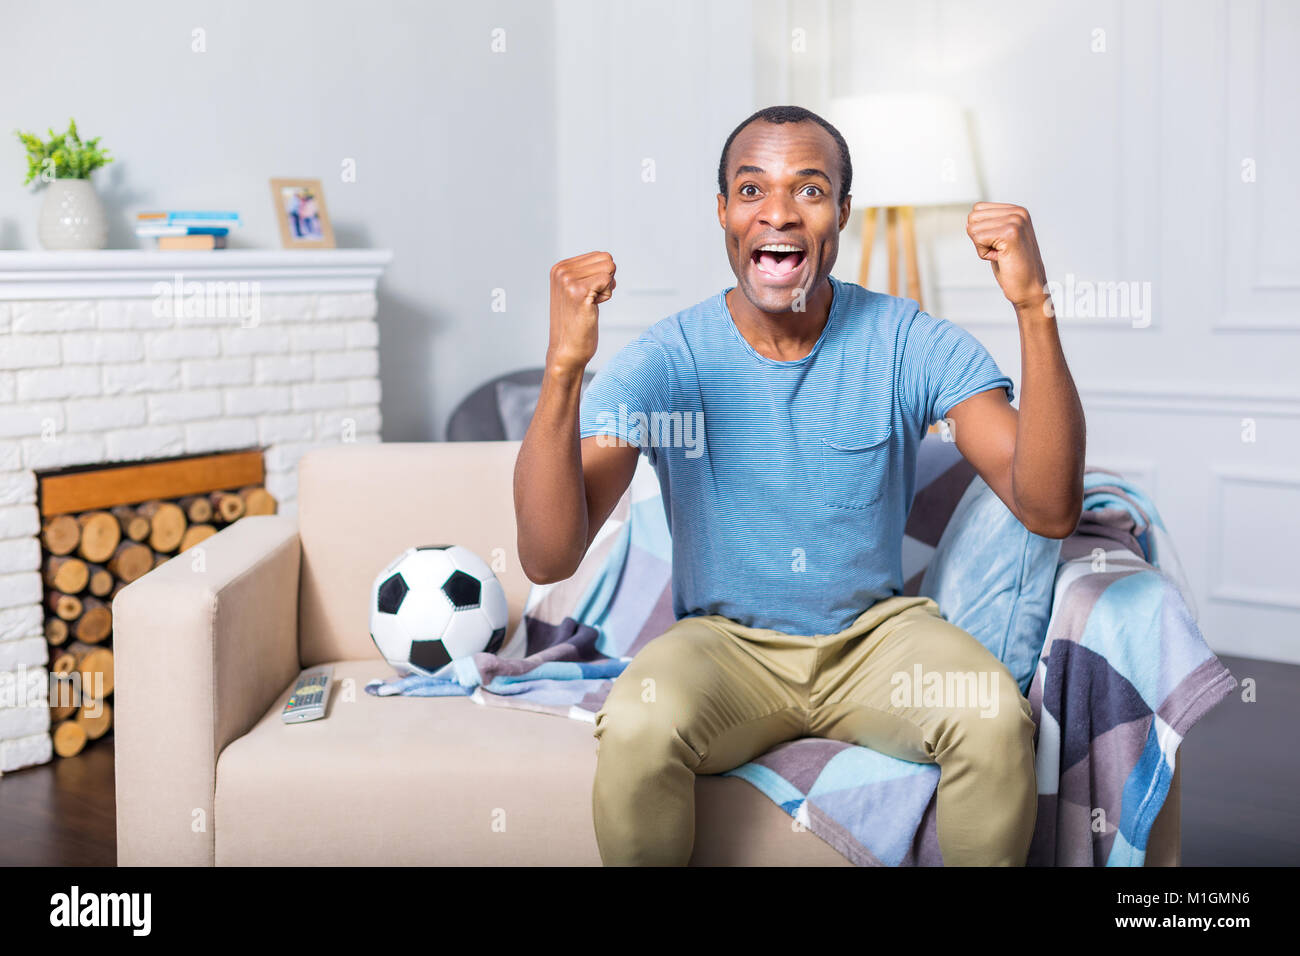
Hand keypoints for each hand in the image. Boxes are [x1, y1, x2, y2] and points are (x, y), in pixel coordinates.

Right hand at [547, 251, 616, 372]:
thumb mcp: (577, 290)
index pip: (600, 256)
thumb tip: (609, 260)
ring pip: (609, 269)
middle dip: (605, 282)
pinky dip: (606, 296)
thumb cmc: (577, 324)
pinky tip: (591, 308)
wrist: (567, 350)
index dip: (602, 277)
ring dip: (605, 289)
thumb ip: (588, 272)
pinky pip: (608, 281)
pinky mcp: (578, 291)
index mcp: (560, 267)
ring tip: (589, 304)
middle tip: (589, 301)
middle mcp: (561, 270)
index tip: (586, 295)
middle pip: (606, 260)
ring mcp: (568, 280)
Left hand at [966, 202, 1049, 312]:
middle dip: (979, 239)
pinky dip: (984, 254)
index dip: (981, 232)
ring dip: (982, 247)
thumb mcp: (1000, 240)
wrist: (1029, 288)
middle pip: (973, 218)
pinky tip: (1002, 258)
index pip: (977, 210)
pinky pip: (978, 239)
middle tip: (1000, 251)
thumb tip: (969, 220)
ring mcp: (1015, 221)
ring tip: (1002, 255)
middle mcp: (1018, 212)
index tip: (999, 245)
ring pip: (973, 229)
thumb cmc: (1013, 267)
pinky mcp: (1010, 233)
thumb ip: (990, 225)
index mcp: (1016, 210)